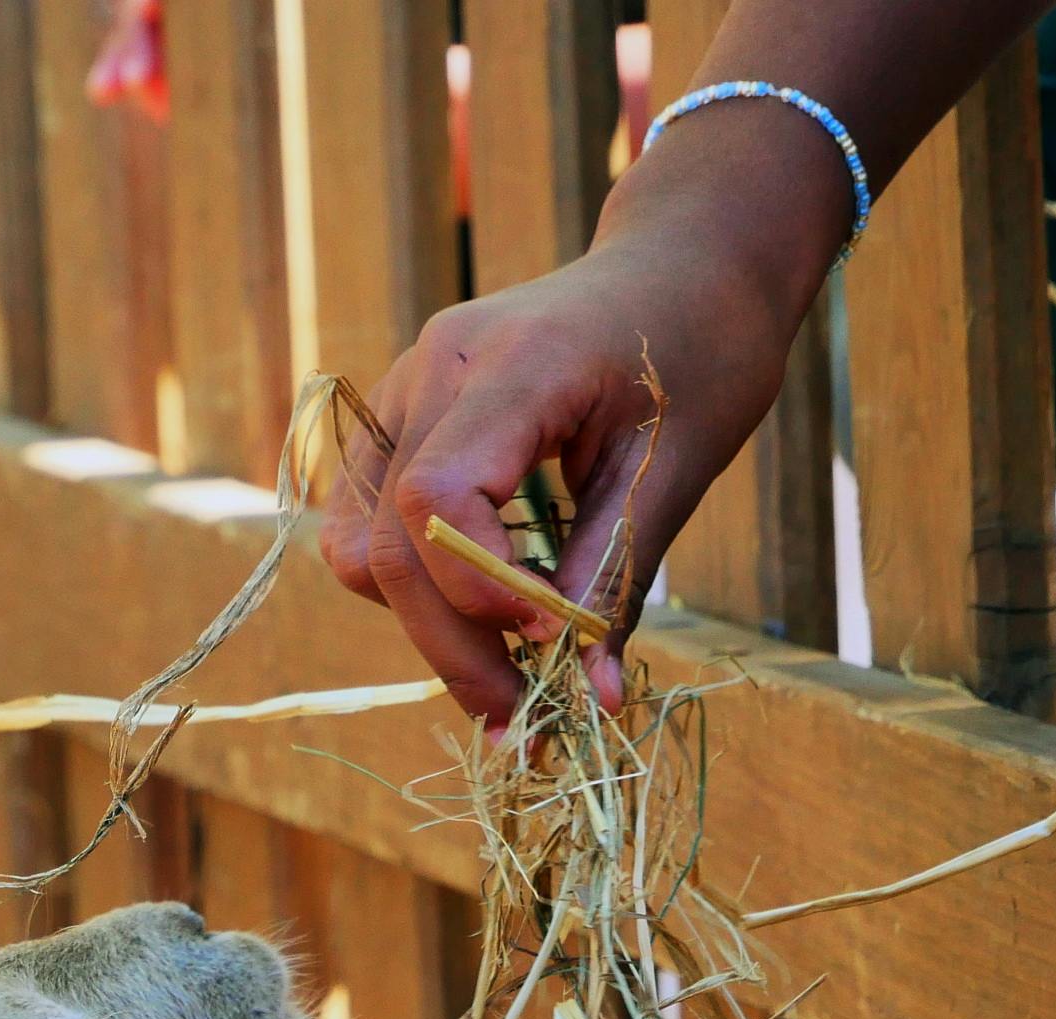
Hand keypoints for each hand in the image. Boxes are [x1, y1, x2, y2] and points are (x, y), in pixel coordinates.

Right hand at [317, 229, 797, 727]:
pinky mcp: (397, 418)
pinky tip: (484, 607)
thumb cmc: (698, 350)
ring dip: (423, 623)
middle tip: (526, 717)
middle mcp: (433, 368)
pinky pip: (366, 524)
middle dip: (453, 646)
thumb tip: (589, 701)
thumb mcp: (677, 467)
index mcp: (511, 364)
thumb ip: (616, 579)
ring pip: (357, 545)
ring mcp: (401, 390)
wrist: (681, 263)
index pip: (437, 497)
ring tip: (507, 664)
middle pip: (388, 542)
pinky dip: (413, 585)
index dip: (481, 592)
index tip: (552, 641)